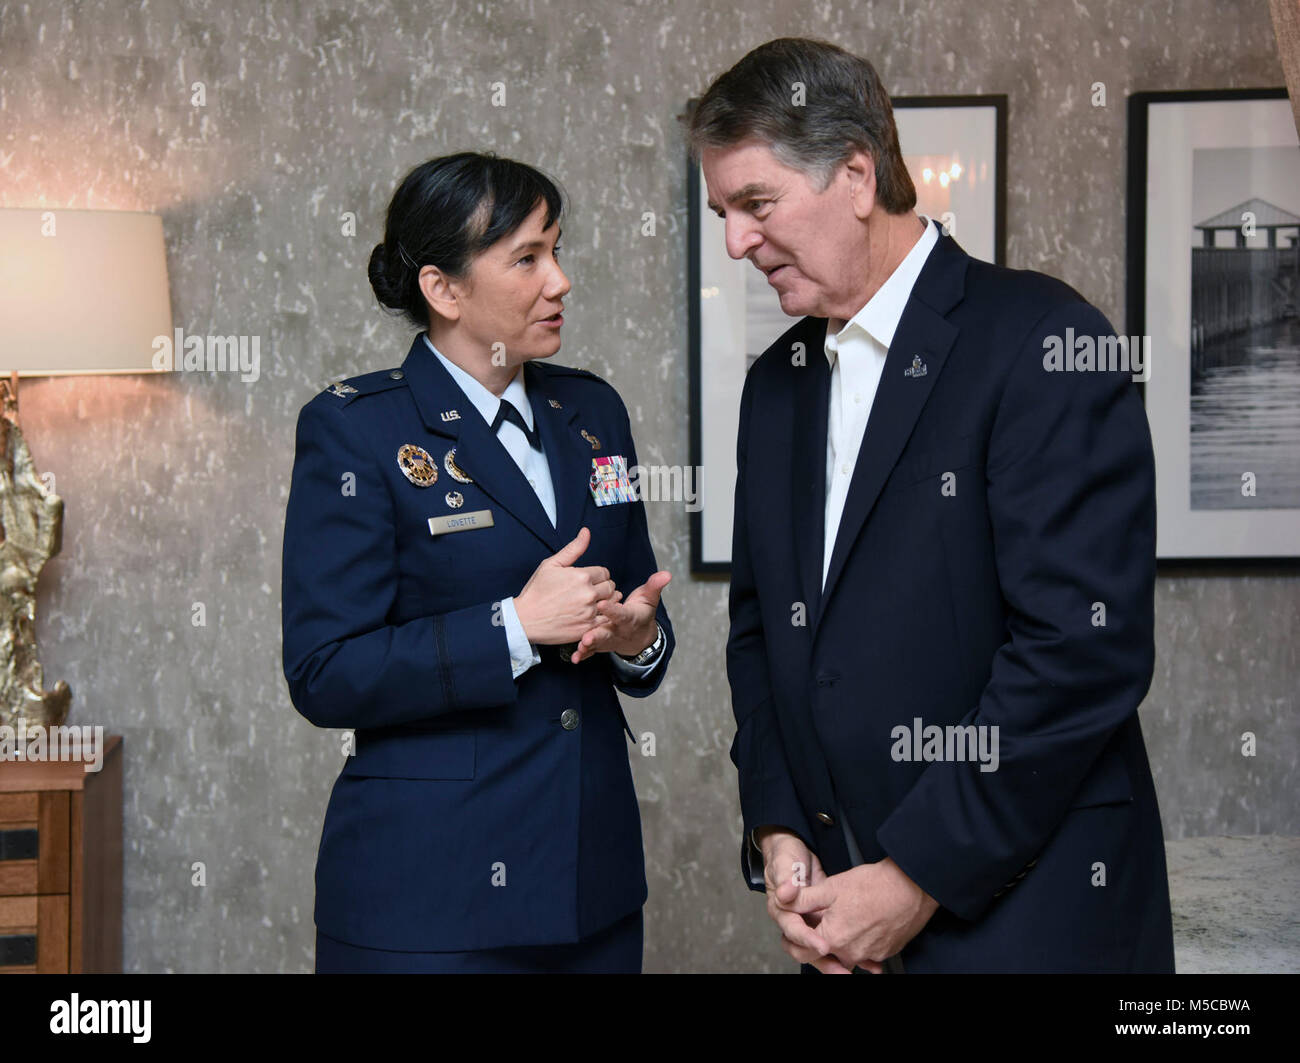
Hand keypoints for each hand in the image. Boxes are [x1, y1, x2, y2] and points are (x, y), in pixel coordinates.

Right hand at [513, 527, 617, 644]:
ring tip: (592, 603)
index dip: (598, 576)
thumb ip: (573, 548)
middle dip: (603, 587)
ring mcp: (589, 612)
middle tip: (590, 592)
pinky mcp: (588, 627)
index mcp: (581, 576)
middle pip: (610, 587)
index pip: (605, 572)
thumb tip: (586, 531)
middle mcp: (588, 593)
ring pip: (611, 603)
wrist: (526, 619)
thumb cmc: (536, 591)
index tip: (588, 581)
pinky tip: (592, 615)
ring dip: (606, 602)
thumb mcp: (551, 565)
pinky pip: (607, 620)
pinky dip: (603, 617)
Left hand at [570, 569, 670, 662]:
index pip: (621, 614)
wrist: (640, 636)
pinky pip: (592, 651)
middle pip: (608, 633)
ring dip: (589, 647)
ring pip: (598, 643)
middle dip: (598, 636)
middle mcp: (618, 630)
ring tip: (580, 647)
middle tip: (587, 638)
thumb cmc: (641, 612)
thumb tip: (666, 574)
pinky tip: (574, 658)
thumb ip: (654, 586)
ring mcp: (609, 639)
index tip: (602, 604)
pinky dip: (584, 655)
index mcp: (629, 618)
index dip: (613, 610)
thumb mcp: (649, 599)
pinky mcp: (601, 645)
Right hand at [756, 828, 862, 974]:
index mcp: (782, 911)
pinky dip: (851, 952)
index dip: (807, 939)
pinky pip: (835, 942)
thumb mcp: (785, 863)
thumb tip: (783, 894)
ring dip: (840, 962)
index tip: (823, 946)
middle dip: (825, 962)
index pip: (793, 930)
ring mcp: (810, 924)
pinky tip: (868, 960)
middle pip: (806, 950)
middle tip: (841, 970)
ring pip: (822, 951)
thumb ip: (785, 878)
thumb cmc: (787, 857)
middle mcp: (795, 923)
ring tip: (859, 969)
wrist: (794, 852)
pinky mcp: (824, 923)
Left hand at [782, 857, 938, 971]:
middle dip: (818, 944)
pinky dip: (860, 944)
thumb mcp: (832, 887)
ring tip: (841, 925)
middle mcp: (851, 953)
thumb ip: (804, 899)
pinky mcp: (885, 952)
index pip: (803, 951)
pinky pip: (866, 955)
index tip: (792, 936)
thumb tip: (783, 902)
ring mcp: (870, 955)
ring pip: (846, 957)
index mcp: (833, 937)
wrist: (912, 887)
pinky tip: (861, 927)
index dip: (793, 942)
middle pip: (825, 956)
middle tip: (816, 929)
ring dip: (840, 945)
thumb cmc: (874, 885)